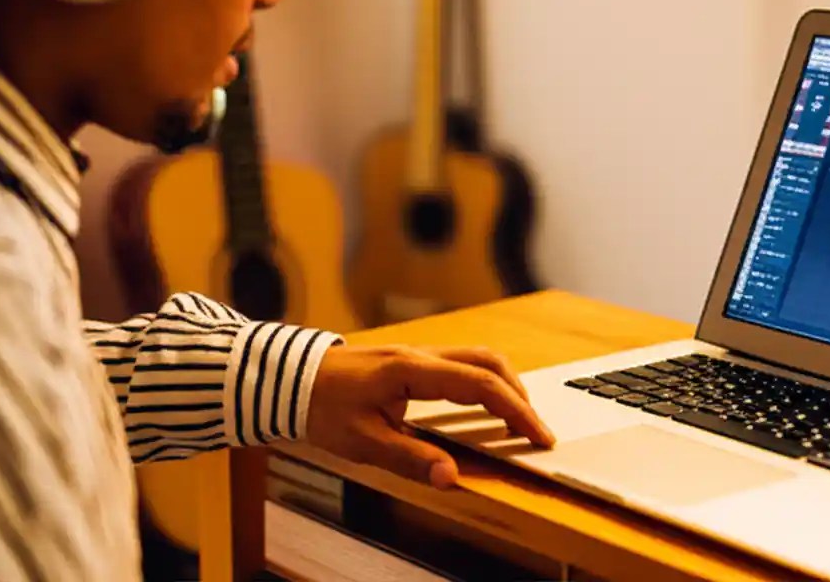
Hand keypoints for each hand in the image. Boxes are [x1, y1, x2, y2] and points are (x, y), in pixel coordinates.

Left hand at [305, 345, 555, 489]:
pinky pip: (462, 363)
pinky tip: (485, 405)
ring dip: (505, 386)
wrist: (290, 378)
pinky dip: (486, 382)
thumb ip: (409, 458)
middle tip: (534, 430)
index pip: (481, 385)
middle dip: (520, 395)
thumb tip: (450, 477)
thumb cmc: (322, 406)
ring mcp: (419, 353)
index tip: (539, 436)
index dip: (516, 410)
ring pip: (479, 358)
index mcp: (413, 371)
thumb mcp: (361, 441)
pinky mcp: (413, 360)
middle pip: (490, 362)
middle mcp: (423, 355)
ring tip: (515, 420)